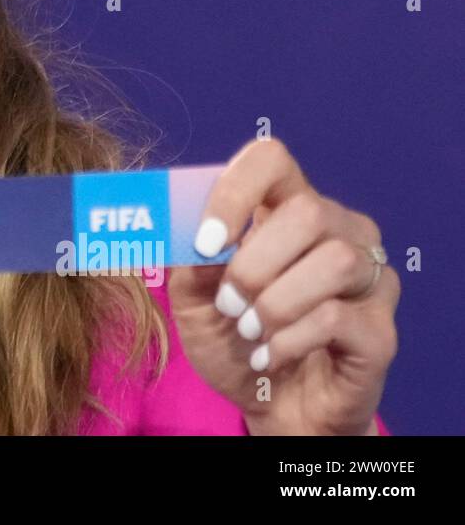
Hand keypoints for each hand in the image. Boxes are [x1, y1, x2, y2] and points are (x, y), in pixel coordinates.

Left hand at [167, 137, 399, 434]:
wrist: (269, 407)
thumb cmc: (231, 340)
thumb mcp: (192, 300)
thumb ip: (188, 263)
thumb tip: (189, 238)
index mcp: (285, 209)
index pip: (271, 160)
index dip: (236, 190)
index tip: (205, 241)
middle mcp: (337, 231)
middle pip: (309, 210)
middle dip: (254, 262)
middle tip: (227, 302)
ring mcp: (367, 277)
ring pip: (334, 260)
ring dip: (274, 302)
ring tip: (247, 330)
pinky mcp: (380, 329)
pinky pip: (337, 316)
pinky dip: (288, 339)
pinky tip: (269, 355)